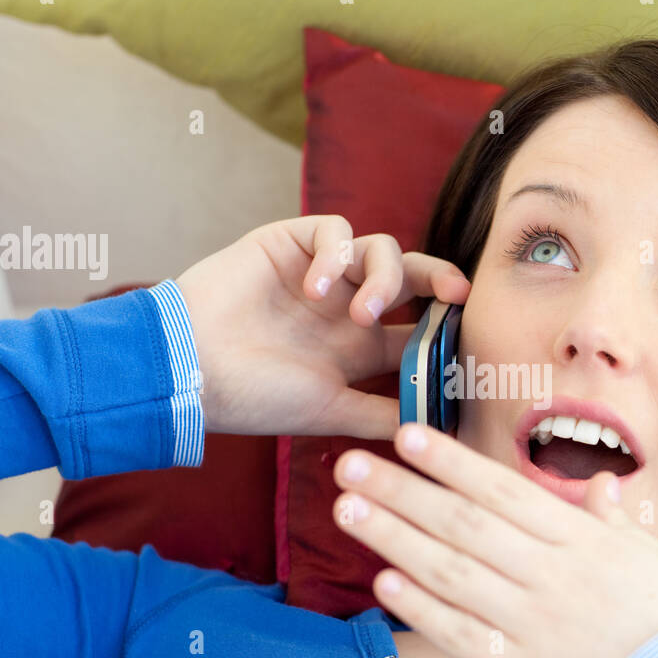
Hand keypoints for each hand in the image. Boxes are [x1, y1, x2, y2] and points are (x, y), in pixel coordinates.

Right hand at [173, 216, 470, 436]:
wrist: (186, 369)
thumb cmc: (253, 397)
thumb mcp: (328, 411)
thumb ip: (381, 414)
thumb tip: (436, 428)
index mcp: (359, 349)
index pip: (417, 327)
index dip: (446, 324)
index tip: (471, 329)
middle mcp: (344, 308)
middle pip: (411, 278)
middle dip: (439, 278)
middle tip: (456, 292)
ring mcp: (319, 275)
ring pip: (381, 249)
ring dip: (384, 277)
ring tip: (359, 312)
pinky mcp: (290, 243)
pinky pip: (335, 229)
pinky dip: (338, 252)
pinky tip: (317, 285)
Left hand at [329, 422, 657, 657]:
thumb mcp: (655, 559)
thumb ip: (617, 523)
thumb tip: (605, 486)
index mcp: (580, 540)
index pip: (502, 489)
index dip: (449, 461)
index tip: (405, 435)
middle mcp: (548, 573)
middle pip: (462, 523)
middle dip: (402, 490)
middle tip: (350, 464)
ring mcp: (530, 621)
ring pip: (450, 570)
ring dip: (394, 538)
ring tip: (348, 511)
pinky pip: (459, 633)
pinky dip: (420, 607)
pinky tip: (381, 583)